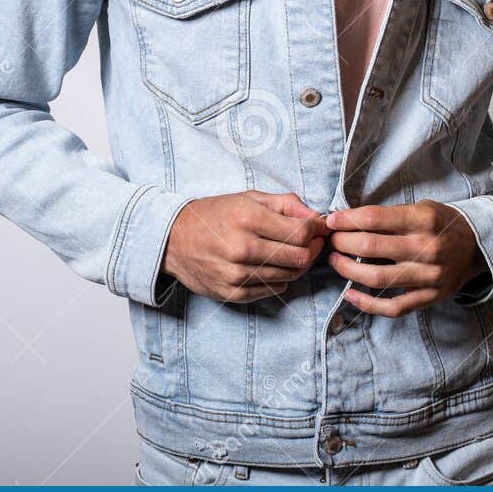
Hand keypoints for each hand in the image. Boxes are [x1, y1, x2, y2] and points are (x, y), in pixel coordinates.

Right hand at [161, 190, 327, 302]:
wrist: (173, 240)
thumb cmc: (214, 215)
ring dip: (299, 265)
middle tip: (315, 242)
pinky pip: (273, 290)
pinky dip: (282, 278)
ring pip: (289, 275)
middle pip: (299, 257)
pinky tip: (276, 266)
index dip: (317, 230)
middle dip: (314, 249)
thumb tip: (315, 217)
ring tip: (295, 252)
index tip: (319, 227)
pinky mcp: (233, 293)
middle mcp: (242, 248)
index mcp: (247, 218)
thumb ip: (285, 204)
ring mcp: (237, 274)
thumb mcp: (248, 198)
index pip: (300, 232)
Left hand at [323, 201, 487, 317]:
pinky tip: (350, 294)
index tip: (331, 221)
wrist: (477, 246)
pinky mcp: (429, 297)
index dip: (346, 219)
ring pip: (377, 278)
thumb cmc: (442, 224)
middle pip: (370, 246)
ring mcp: (428, 276)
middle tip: (331, 241)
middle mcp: (426, 248)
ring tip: (335, 262)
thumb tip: (348, 220)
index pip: (373, 218)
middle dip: (342, 242)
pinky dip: (367, 304)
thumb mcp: (422, 208)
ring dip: (348, 270)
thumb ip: (390, 216)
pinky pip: (393, 306)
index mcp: (423, 220)